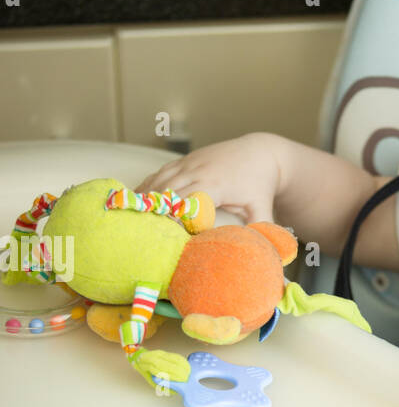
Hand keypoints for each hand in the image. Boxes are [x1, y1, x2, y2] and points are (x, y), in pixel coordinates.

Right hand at [136, 133, 280, 223]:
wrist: (260, 152)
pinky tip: (135, 200)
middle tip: (136, 233)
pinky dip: (147, 186)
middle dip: (152, 212)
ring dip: (144, 199)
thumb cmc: (260, 185)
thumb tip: (260, 255)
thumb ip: (261, 230)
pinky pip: (160, 173)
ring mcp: (189, 163)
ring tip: (128, 219)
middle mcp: (197, 171)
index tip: (160, 237)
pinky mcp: (185, 161)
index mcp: (214, 185)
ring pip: (159, 181)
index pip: (185, 202)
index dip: (171, 219)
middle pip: (166, 192)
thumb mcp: (262, 208)